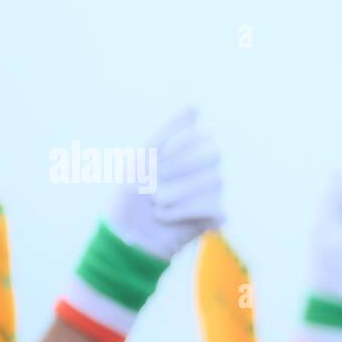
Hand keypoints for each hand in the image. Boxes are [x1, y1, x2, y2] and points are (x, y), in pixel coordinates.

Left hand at [106, 108, 224, 259]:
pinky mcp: (213, 218)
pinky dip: (185, 211)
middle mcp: (201, 173)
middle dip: (179, 171)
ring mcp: (209, 195)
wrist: (126, 236)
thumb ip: (171, 130)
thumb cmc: (130, 195)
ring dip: (180, 192)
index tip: (152, 164)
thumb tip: (196, 105)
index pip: (198, 139)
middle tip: (154, 188)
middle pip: (212, 157)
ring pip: (215, 181)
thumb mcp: (144, 155)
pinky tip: (167, 217)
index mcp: (185, 155)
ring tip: (158, 204)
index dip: (175, 150)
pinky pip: (214, 207)